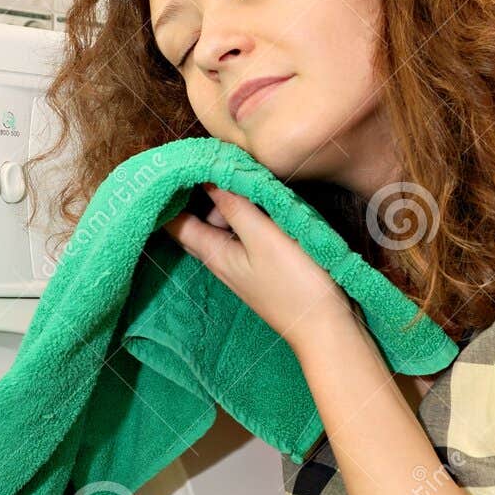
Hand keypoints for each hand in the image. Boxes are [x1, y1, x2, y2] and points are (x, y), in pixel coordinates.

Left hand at [160, 183, 351, 349]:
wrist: (326, 327)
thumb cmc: (296, 284)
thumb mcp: (264, 236)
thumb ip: (235, 205)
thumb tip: (206, 176)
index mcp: (213, 253)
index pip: (174, 222)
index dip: (169, 194)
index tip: (175, 167)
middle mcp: (220, 260)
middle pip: (199, 220)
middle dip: (205, 194)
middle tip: (226, 171)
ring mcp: (240, 265)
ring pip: (224, 226)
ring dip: (233, 205)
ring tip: (256, 188)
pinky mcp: (259, 267)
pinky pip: (244, 235)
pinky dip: (249, 218)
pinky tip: (268, 209)